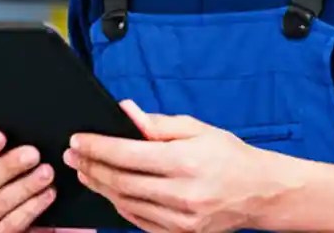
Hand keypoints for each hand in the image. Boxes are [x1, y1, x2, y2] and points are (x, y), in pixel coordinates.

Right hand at [0, 129, 58, 232]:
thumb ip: (0, 147)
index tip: (0, 137)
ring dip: (25, 186)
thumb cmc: (4, 181)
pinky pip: (11, 224)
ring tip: (46, 173)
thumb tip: (18, 128)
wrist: (14, 215)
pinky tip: (46, 195)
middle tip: (33, 154)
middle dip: (9, 165)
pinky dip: (31, 208)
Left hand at [64, 101, 284, 232]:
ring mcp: (180, 220)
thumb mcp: (199, 129)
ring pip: (126, 203)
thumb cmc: (230, 156)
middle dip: (91, 166)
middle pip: (121, 181)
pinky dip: (119, 205)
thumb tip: (126, 112)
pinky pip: (138, 221)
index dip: (98, 146)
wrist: (261, 192)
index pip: (129, 154)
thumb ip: (158, 123)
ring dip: (100, 187)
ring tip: (85, 171)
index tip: (78, 140)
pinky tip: (110, 191)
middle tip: (73, 156)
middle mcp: (182, 193)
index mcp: (187, 161)